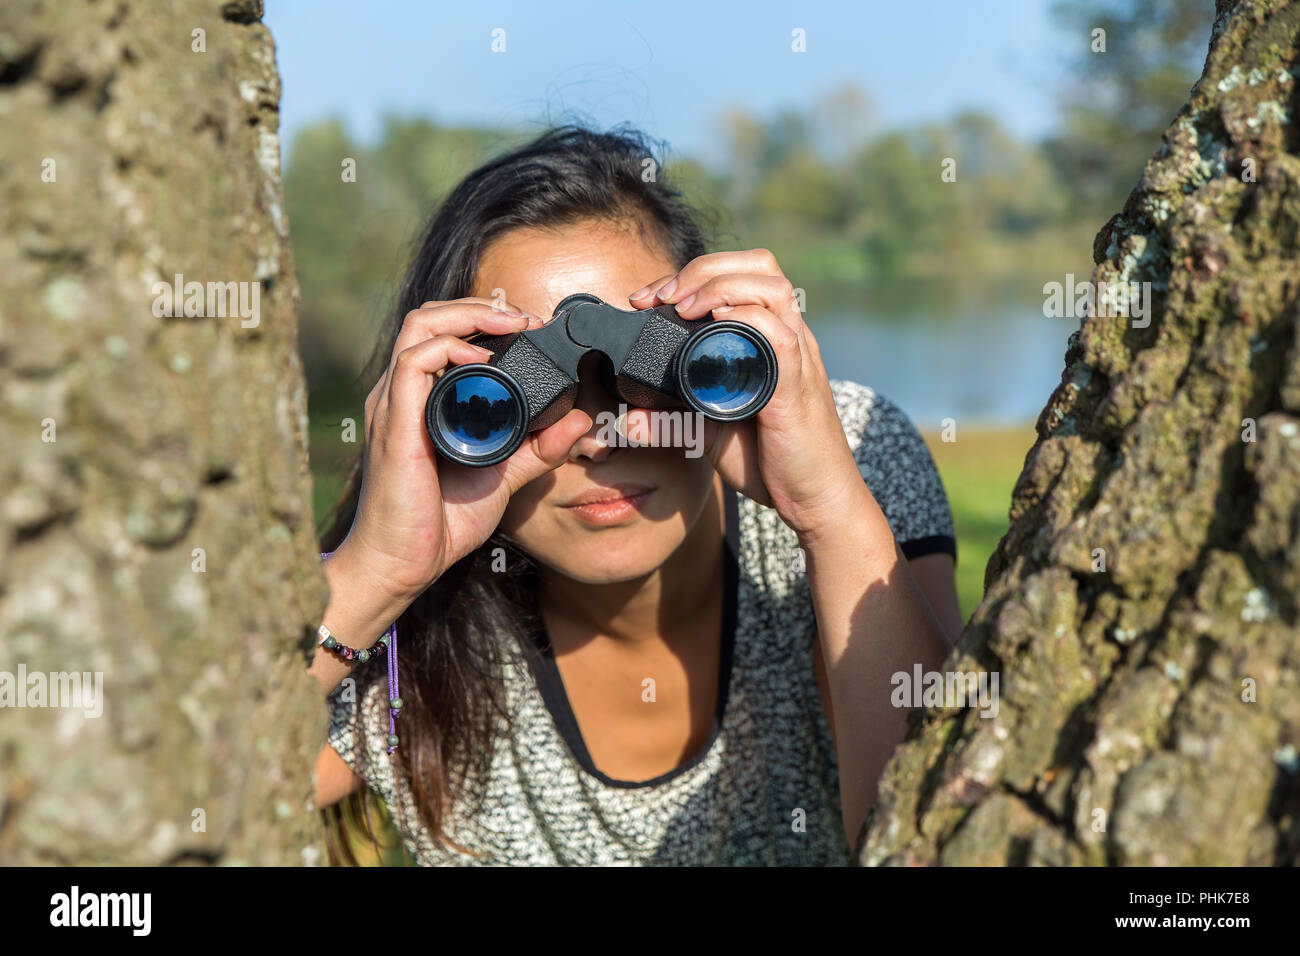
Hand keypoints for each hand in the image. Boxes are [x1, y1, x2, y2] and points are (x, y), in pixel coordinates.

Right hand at [336, 297, 590, 600]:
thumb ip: (539, 449)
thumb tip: (579, 420)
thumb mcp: (504, 476)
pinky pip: (413, 361)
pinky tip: (482, 357)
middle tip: (526, 318)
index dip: (485, 319)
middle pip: (430, 316)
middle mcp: (403, 393)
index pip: (444, 333)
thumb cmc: (441, 522)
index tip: (531, 327)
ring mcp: (394, 403)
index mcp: (423, 400)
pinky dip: (450, 346)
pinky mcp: (393, 421)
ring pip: (420, 325)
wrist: (403, 563)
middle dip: (481, 306)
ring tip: (511, 325)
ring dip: (469, 314)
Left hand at [626, 249, 867, 538]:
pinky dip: (746, 318)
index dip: (693, 273)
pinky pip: (779, 336)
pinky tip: (716, 320)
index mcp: (770, 338)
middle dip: (704, 267)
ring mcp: (797, 358)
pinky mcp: (796, 387)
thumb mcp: (711, 433)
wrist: (815, 499)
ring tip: (684, 305)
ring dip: (721, 284)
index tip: (648, 297)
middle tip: (664, 296)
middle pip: (760, 266)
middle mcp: (788, 338)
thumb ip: (673, 421)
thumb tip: (629, 419)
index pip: (740, 275)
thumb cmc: (772, 461)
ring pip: (772, 288)